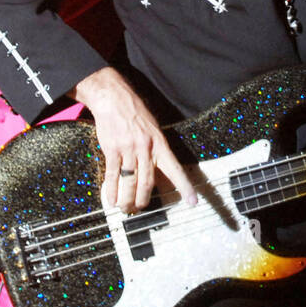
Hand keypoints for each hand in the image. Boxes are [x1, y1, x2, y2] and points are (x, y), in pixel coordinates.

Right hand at [72, 67, 197, 213]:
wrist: (113, 98)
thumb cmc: (134, 112)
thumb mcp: (153, 128)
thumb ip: (156, 149)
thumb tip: (158, 172)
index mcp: (160, 143)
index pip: (175, 169)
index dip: (185, 187)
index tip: (193, 201)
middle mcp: (146, 148)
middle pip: (148, 182)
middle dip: (144, 200)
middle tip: (140, 208)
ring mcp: (128, 149)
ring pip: (130, 182)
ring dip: (128, 199)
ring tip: (126, 208)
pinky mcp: (112, 149)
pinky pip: (113, 175)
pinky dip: (112, 190)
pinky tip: (112, 200)